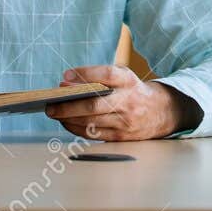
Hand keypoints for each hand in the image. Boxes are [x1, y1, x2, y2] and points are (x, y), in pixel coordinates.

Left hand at [46, 64, 193, 140]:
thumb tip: (67, 83)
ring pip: (91, 122)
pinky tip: (66, 123)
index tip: (65, 76)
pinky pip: (94, 134)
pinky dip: (76, 129)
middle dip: (68, 105)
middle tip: (50, 104)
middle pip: (94, 105)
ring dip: (68, 118)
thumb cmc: (133, 91)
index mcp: (129, 81)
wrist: (161, 112)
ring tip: (54, 113)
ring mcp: (125, 121)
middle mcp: (128, 101)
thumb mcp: (123, 78)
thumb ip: (99, 78)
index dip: (86, 74)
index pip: (107, 74)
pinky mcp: (122, 137)